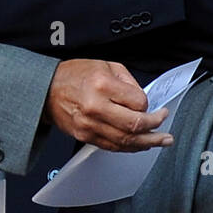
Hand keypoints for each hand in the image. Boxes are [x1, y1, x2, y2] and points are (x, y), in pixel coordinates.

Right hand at [46, 59, 171, 152]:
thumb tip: (144, 101)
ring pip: (125, 141)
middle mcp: (96, 107)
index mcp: (102, 85)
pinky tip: (140, 145)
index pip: (138, 103)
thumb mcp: (107, 66)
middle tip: (166, 130)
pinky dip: (129, 147)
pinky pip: (113, 146)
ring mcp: (89, 125)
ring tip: (161, 142)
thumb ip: (128, 82)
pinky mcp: (85, 136)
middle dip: (155, 129)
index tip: (154, 106)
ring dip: (147, 143)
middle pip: (134, 126)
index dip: (150, 106)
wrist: (47, 89)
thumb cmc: (75, 75)